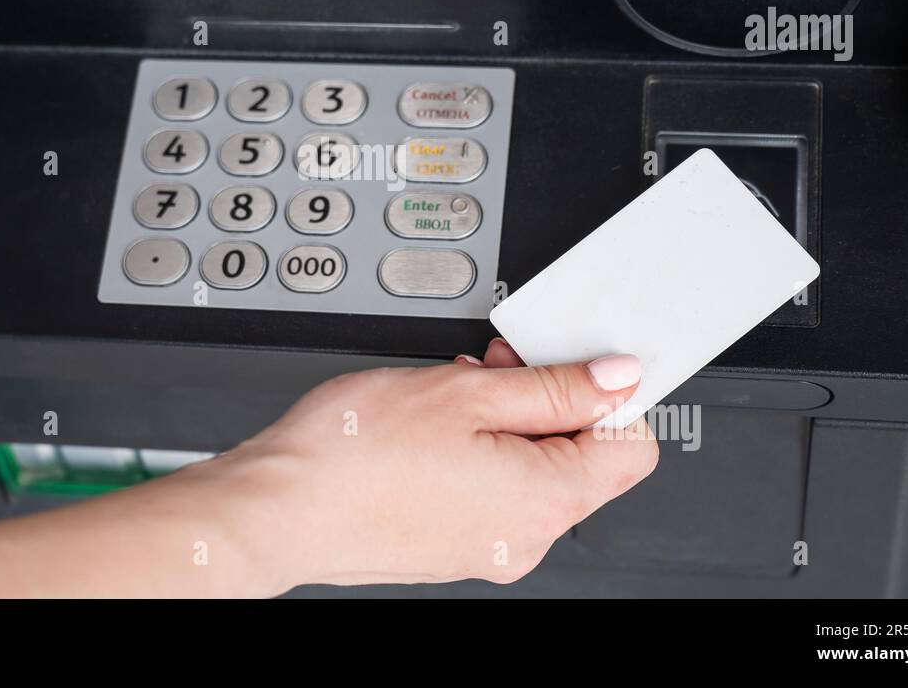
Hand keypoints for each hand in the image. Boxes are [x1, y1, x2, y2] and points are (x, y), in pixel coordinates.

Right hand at [202, 338, 657, 592]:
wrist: (276, 508)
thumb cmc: (353, 455)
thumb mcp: (466, 391)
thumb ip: (554, 383)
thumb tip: (617, 376)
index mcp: (546, 500)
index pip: (631, 445)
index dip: (609, 392)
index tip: (575, 361)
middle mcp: (526, 536)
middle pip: (581, 455)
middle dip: (548, 398)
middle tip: (499, 363)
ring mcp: (490, 547)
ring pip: (533, 468)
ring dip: (507, 419)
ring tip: (454, 390)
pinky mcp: (455, 545)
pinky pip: (495, 489)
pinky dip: (479, 450)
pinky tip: (435, 423)